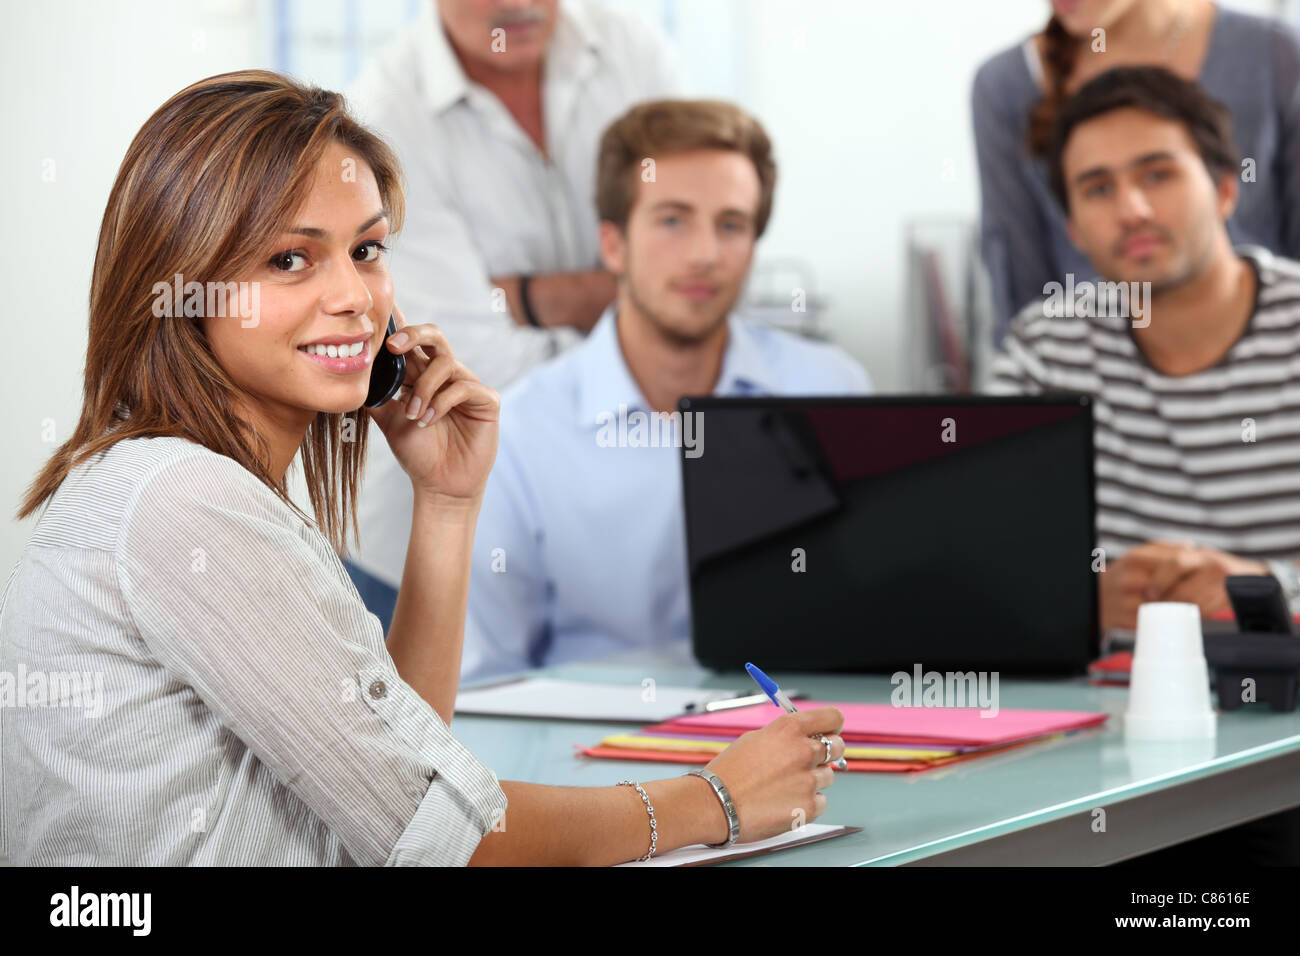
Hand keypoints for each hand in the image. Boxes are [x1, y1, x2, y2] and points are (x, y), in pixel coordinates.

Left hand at [366, 305, 499, 503]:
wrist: (439, 485)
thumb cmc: (417, 453)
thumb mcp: (388, 420)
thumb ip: (376, 395)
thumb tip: (356, 370)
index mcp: (422, 375)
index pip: (411, 343)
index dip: (398, 326)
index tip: (376, 321)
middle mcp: (445, 375)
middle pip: (434, 336)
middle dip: (413, 334)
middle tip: (392, 346)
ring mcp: (467, 386)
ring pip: (446, 363)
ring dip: (424, 388)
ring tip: (412, 414)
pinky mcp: (486, 401)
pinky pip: (463, 387)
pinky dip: (440, 403)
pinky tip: (428, 421)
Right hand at [700, 707, 844, 843]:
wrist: (714, 803)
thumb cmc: (729, 772)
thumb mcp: (756, 739)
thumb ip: (786, 736)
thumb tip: (805, 739)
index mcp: (789, 729)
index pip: (833, 718)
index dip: (833, 725)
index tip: (830, 731)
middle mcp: (803, 751)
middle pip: (838, 746)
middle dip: (827, 753)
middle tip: (807, 762)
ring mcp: (808, 780)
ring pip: (828, 776)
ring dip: (813, 779)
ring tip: (785, 786)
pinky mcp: (809, 807)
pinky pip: (822, 801)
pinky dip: (808, 802)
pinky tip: (785, 801)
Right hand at [1101, 541, 1267, 628]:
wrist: (1094, 597)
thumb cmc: (1121, 575)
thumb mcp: (1137, 555)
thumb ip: (1164, 548)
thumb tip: (1191, 546)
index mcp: (1135, 559)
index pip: (1175, 563)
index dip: (1193, 571)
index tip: (1204, 575)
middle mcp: (1130, 579)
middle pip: (1174, 587)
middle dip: (1190, 592)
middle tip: (1202, 594)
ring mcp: (1128, 601)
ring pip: (1167, 606)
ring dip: (1181, 608)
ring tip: (1189, 605)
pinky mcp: (1127, 621)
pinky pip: (1157, 621)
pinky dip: (1169, 620)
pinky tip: (1174, 616)